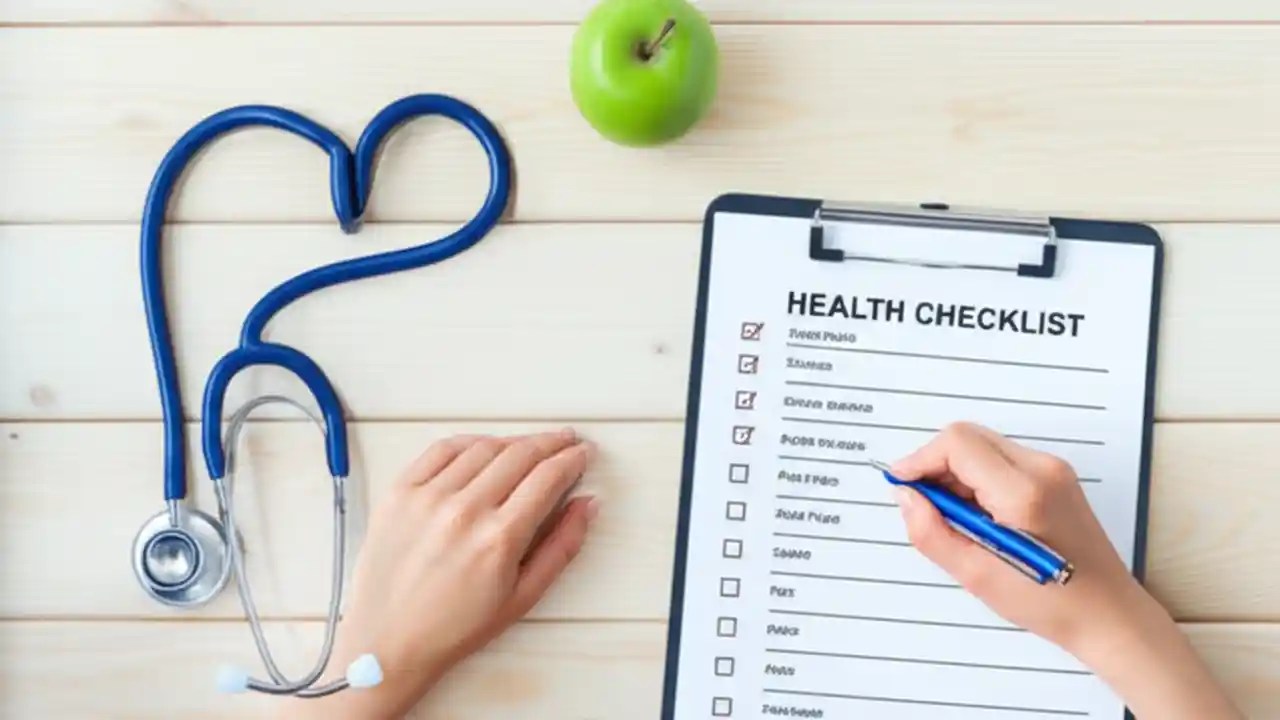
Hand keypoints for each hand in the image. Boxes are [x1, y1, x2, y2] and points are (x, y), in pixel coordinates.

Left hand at [280, 428, 597, 718]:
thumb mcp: (523, 597)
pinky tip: (484, 446)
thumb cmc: (453, 628)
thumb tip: (587, 505)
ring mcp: (428, 497)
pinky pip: (441, 450)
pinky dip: (470, 442)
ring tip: (528, 447)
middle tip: (565, 441)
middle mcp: (464, 511)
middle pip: (520, 454)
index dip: (572, 459)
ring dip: (514, 441)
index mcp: (499, 539)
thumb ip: (562, 546)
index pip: (547, 477)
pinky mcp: (400, 493)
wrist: (388, 643)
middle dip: (551, 443)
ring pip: (484, 447)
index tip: (582, 453)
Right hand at [890, 422, 1241, 718]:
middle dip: (936, 465)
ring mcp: (1053, 470)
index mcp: (1024, 493)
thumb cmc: (1052, 603)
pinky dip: (977, 479)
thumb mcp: (978, 576)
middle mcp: (1042, 469)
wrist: (1108, 614)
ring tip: (956, 520)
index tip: (902, 485)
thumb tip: (907, 497)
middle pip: (968, 438)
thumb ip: (932, 532)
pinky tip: (978, 517)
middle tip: (925, 505)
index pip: (957, 444)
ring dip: (956, 473)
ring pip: (982, 446)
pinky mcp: (1055, 477)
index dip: (920, 460)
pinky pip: (1001, 460)